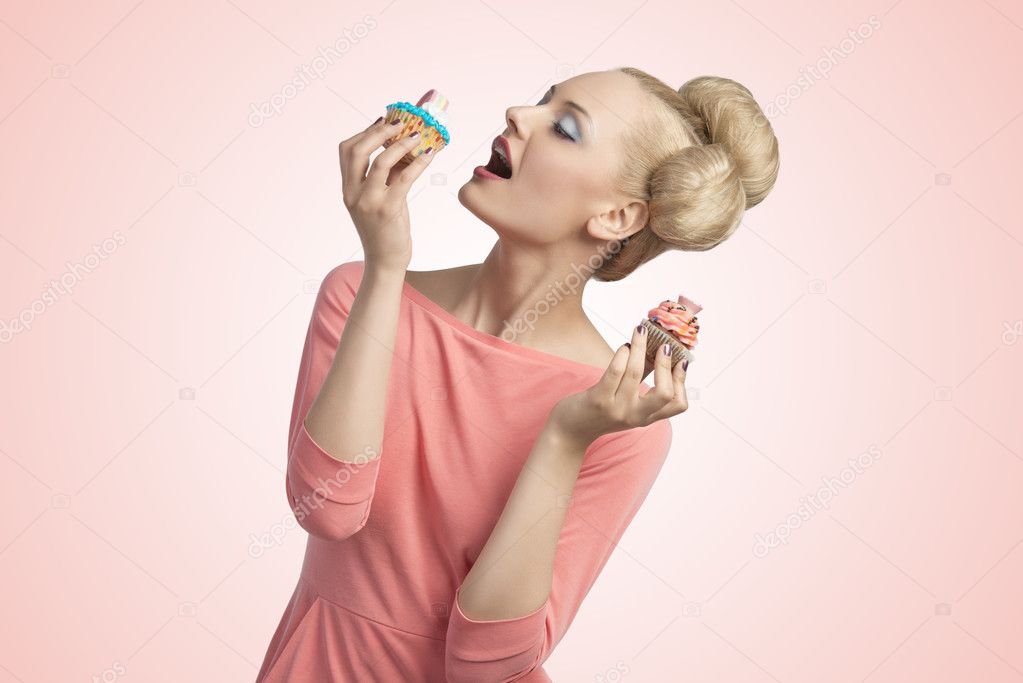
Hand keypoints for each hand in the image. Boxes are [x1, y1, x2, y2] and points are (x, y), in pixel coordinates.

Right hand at [338, 119, 436, 270]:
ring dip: (401, 144)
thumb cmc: (385, 229)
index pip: (347, 151)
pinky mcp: (388, 210)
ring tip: (418, 136)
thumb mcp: (382, 198)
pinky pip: (404, 178)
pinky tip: (429, 155)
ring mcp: (369, 202)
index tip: (383, 121)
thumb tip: (404, 148)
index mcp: (347, 189)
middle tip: (399, 124)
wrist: (385, 261)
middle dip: (378, 132)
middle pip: (357, 151)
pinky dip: (418, 163)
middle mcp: (353, 194)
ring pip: (381, 162)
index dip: (365, 132)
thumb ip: (387, 175)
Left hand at [549, 322, 689, 446]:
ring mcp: (617, 409)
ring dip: (640, 347)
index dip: (682, 381)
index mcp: (647, 417)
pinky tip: (624, 347)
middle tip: (664, 346)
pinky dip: (622, 354)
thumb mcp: (628, 399)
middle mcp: (635, 416)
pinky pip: (615, 372)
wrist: (572, 430)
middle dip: (666, 365)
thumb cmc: (601, 409)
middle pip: (664, 393)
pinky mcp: (599, 400)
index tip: (681, 362)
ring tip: (640, 331)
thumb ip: (644, 379)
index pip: (678, 404)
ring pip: (635, 374)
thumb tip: (658, 351)